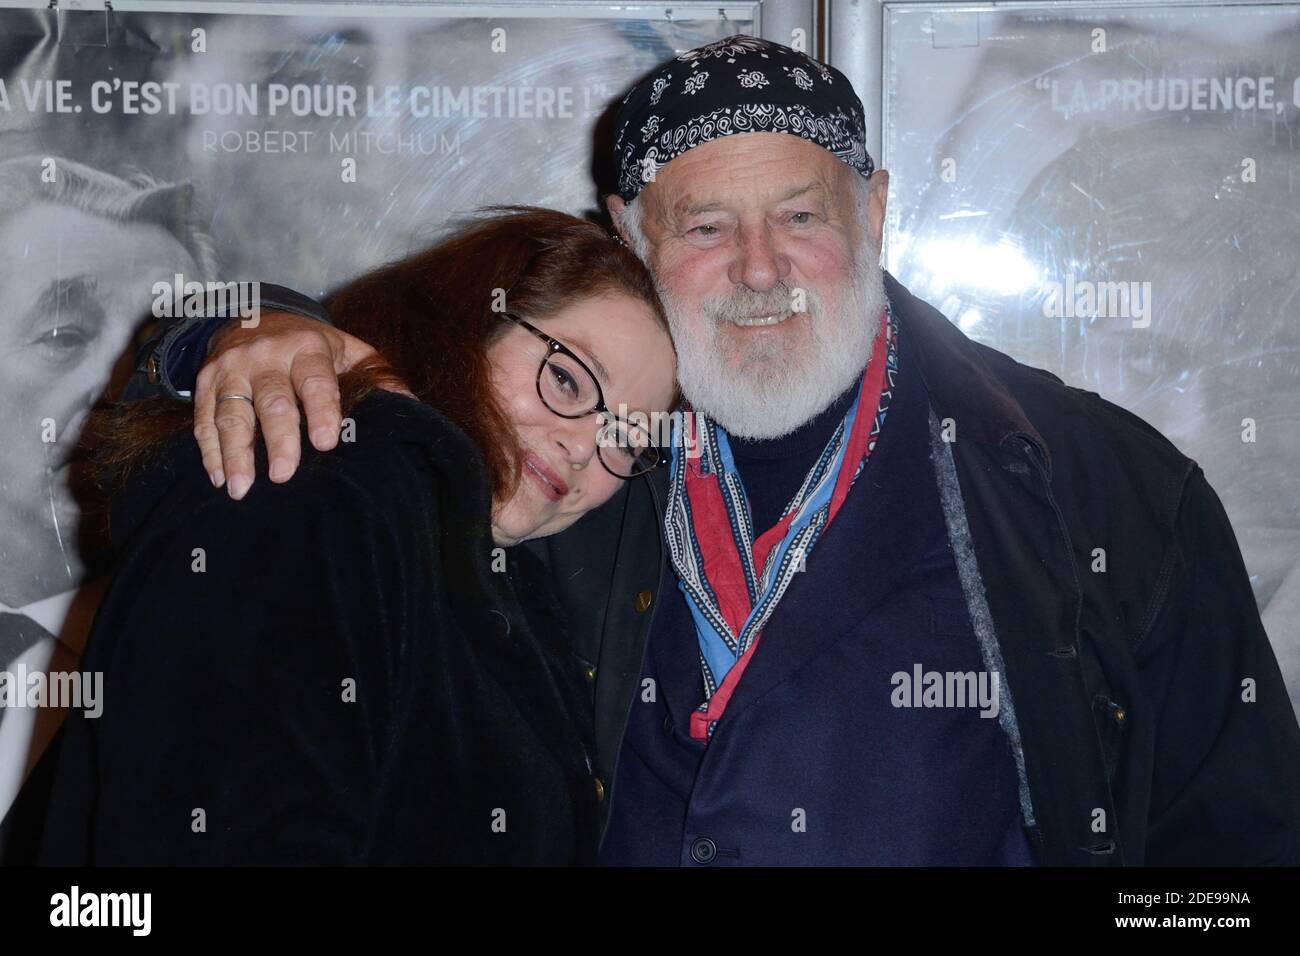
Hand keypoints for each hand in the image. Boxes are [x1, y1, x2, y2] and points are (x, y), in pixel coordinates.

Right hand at [194, 311, 383, 498]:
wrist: (253, 315)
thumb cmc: (310, 346)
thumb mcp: (346, 349)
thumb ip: (375, 375)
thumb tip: (408, 404)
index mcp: (307, 348)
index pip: (315, 381)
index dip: (321, 411)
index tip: (326, 442)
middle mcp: (266, 356)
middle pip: (272, 402)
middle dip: (278, 440)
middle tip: (283, 476)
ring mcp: (232, 368)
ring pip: (231, 412)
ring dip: (235, 452)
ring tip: (240, 488)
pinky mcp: (206, 381)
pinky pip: (204, 417)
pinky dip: (209, 449)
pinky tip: (218, 477)